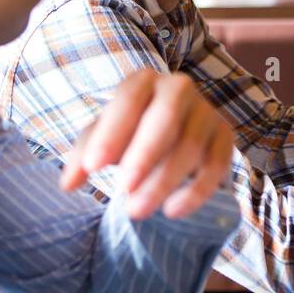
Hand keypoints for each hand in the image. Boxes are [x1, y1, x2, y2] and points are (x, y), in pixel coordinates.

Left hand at [60, 70, 232, 219]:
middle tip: (123, 190)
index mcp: (143, 81)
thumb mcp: (102, 139)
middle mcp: (179, 88)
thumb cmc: (129, 132)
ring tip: (135, 210)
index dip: (111, 133)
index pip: (127, 100)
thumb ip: (85, 157)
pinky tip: (171, 211)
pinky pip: (216, 165)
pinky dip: (196, 191)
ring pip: (190, 146)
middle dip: (144, 155)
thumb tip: (68, 184)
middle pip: (166, 118)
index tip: (93, 168)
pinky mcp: (225, 136)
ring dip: (164, 182)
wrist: (170, 131)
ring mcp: (206, 111)